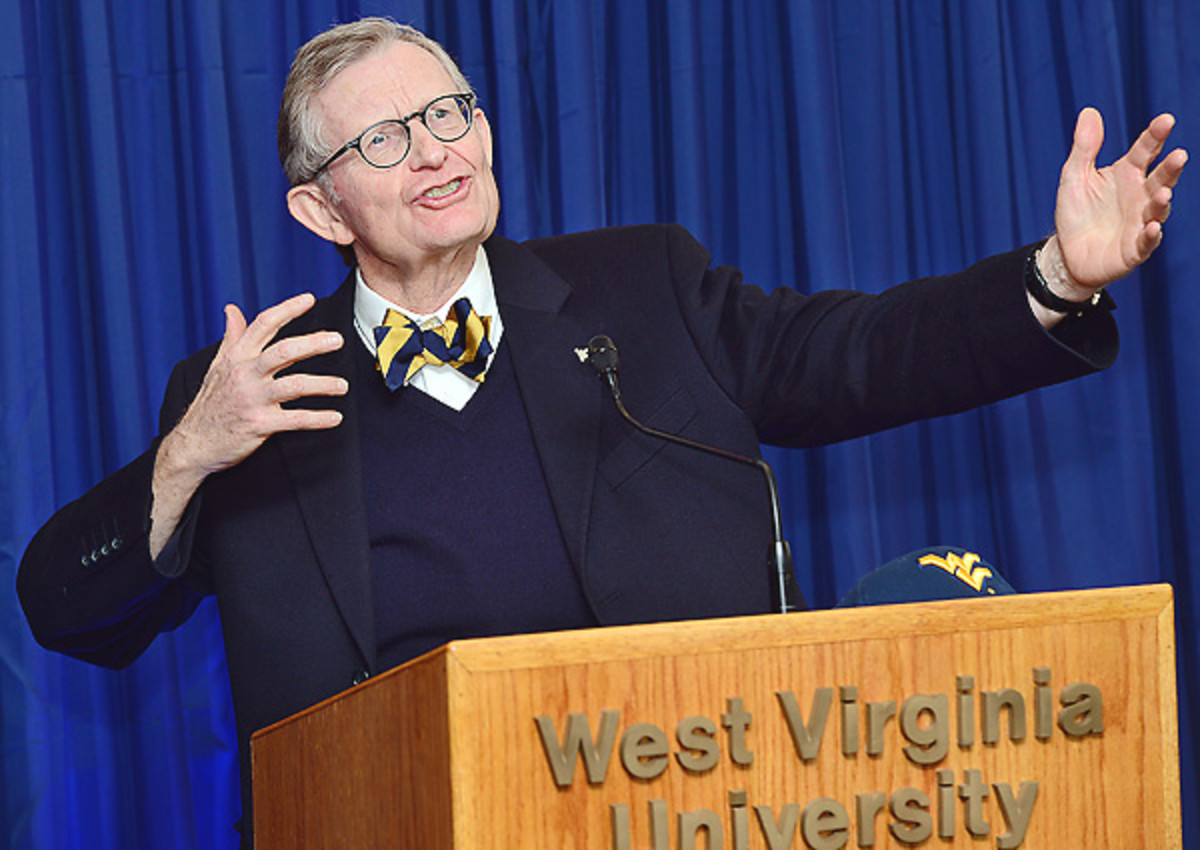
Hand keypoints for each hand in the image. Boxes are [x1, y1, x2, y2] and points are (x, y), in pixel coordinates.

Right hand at [149, 293, 345, 555]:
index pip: (263, 325)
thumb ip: (231, 337)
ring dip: (323, 384)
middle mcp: (245, 374)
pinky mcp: (259, 424)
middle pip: (284, 351)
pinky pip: (295, 420)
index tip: (309, 298)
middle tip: (337, 339)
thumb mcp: (218, 366)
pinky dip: (318, 419)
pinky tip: (335, 417)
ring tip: (342, 385)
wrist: (194, 443)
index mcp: (237, 357)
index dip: (287, 309)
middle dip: (313, 343)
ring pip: (294, 385)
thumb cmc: (211, 402)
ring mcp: (253, 399)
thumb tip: (232, 308)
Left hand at [1052, 107, 1187, 295]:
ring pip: (1158, 209)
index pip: (1145, 150)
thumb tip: (1089, 111)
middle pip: (1160, 178)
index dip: (1155, 136)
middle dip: (1171, 168)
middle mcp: (1140, 195)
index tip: (1166, 120)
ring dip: (1162, 201)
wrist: (1068, 253)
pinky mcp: (1135, 248)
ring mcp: (1141, 221)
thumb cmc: (1077, 212)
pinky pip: (1146, 242)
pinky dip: (1151, 235)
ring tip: (1162, 193)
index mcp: (1128, 173)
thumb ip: (1085, 147)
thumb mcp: (1074, 176)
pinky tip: (1152, 227)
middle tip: (1179, 155)